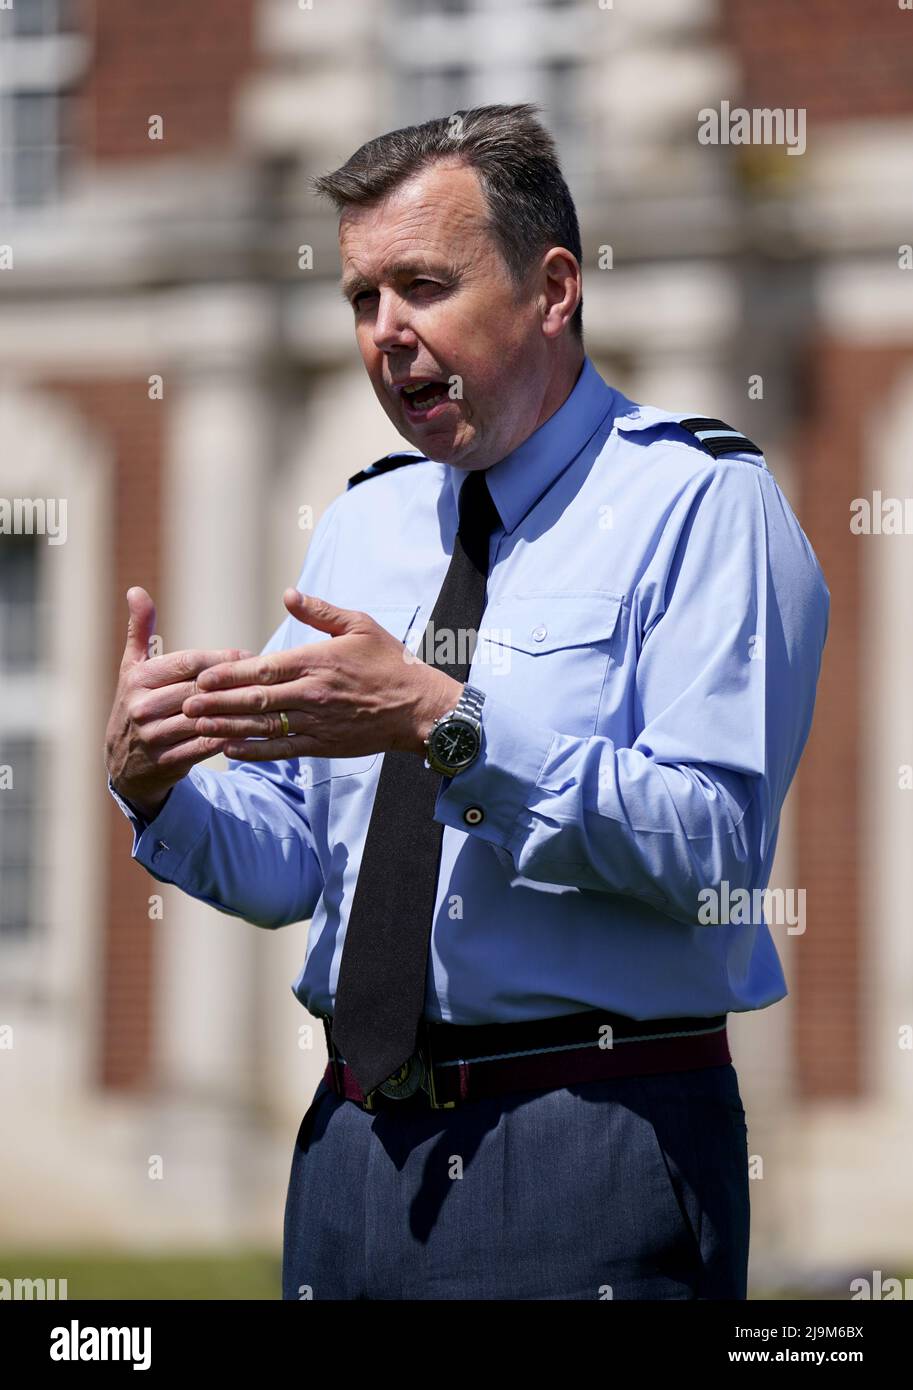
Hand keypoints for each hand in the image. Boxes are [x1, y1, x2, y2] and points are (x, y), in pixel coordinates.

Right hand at [104, 587, 256, 817]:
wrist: (124, 764)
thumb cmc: (137, 704)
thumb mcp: (132, 668)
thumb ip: (140, 629)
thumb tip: (136, 590)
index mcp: (138, 679)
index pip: (188, 663)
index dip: (222, 659)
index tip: (251, 655)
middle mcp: (142, 707)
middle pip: (200, 689)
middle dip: (235, 683)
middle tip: (268, 677)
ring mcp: (154, 737)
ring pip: (206, 718)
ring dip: (238, 710)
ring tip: (266, 701)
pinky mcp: (167, 762)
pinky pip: (206, 747)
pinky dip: (231, 737)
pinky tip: (254, 728)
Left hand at [181, 590, 463, 761]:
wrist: (420, 709)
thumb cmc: (390, 662)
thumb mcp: (361, 626)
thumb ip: (321, 612)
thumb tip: (288, 595)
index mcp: (319, 662)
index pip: (265, 669)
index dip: (231, 674)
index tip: (202, 676)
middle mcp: (314, 694)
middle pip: (257, 700)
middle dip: (218, 703)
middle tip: (185, 704)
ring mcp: (318, 722)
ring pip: (265, 727)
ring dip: (229, 727)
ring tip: (198, 726)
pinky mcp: (324, 745)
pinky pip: (284, 749)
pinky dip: (256, 751)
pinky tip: (232, 750)